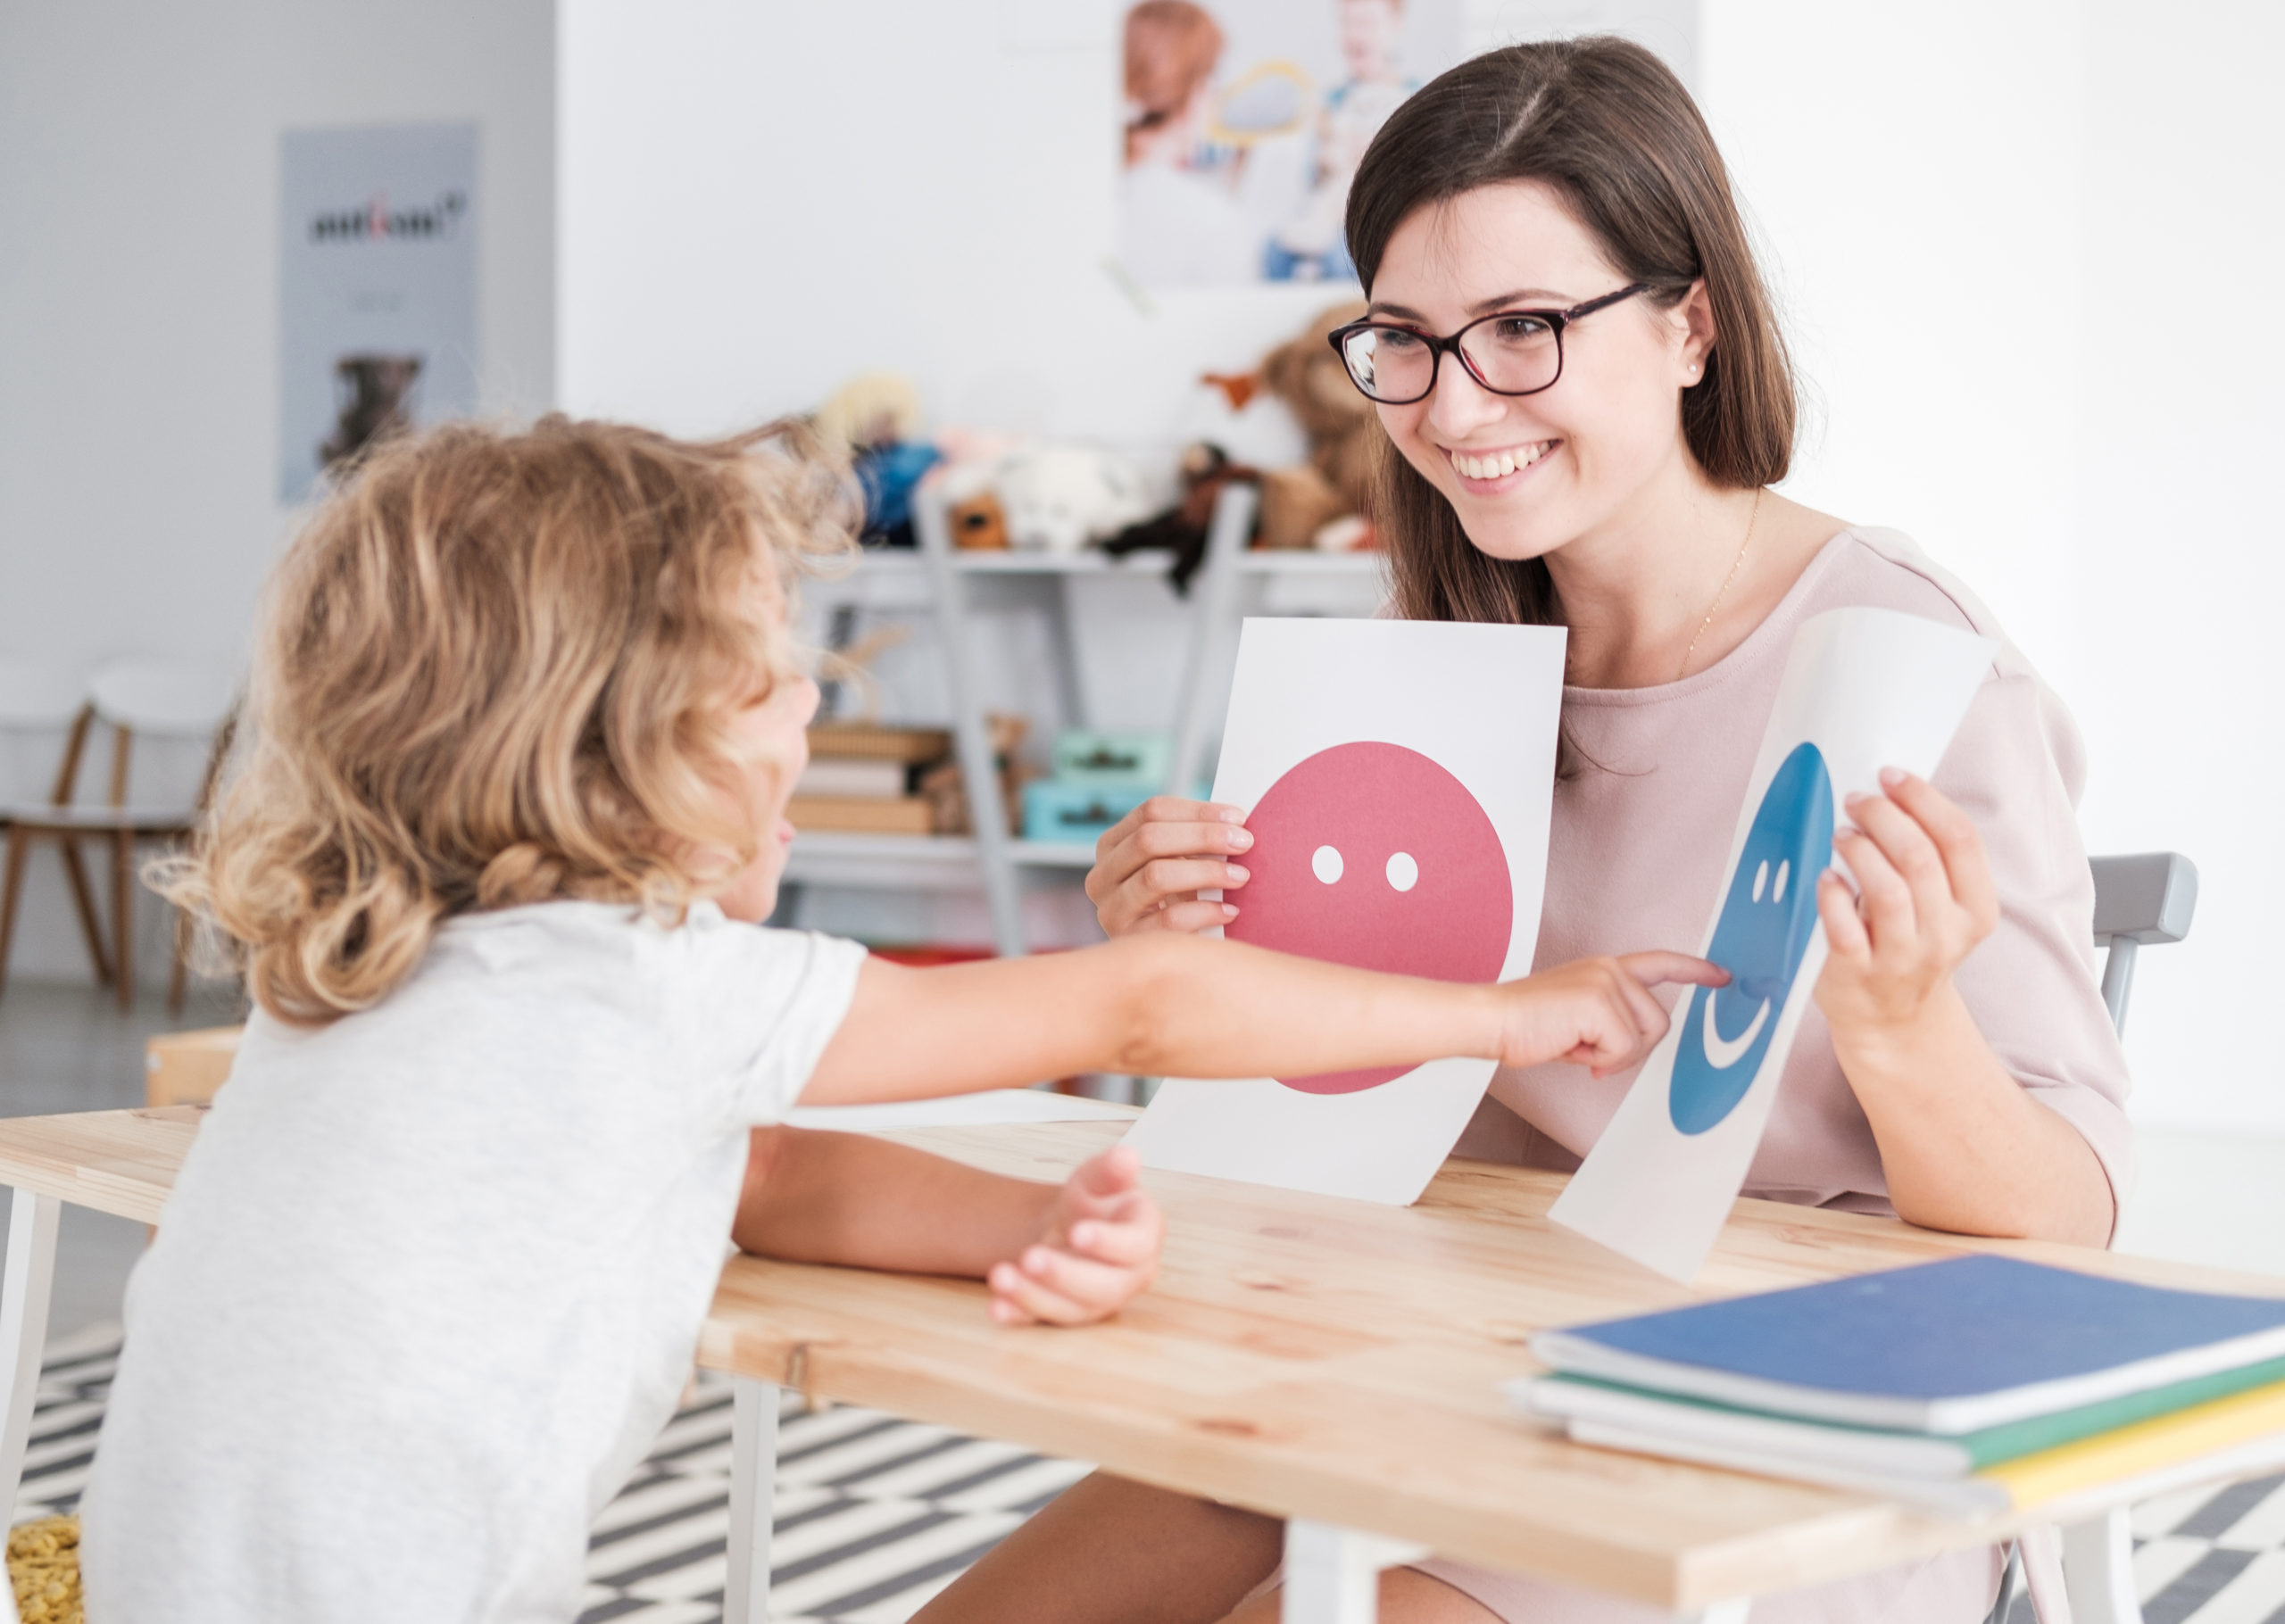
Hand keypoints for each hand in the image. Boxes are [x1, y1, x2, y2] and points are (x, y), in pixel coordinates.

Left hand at [987, 1145, 1163, 1325]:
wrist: (1069, 1224)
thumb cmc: (1093, 1202)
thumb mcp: (1098, 1177)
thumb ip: (1111, 1171)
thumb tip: (1127, 1156)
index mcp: (1143, 1238)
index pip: (1135, 1246)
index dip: (1108, 1243)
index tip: (1077, 1232)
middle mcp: (1128, 1277)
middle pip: (1104, 1287)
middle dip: (1065, 1276)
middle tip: (1030, 1256)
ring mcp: (1096, 1301)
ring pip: (1072, 1309)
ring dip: (1034, 1296)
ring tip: (1001, 1275)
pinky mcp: (1065, 1313)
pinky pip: (1043, 1320)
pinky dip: (1019, 1315)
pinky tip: (997, 1307)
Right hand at [1085, 796, 1254, 937]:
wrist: (1160, 958)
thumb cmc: (1177, 900)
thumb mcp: (1176, 864)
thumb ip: (1194, 841)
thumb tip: (1236, 823)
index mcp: (1111, 844)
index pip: (1151, 811)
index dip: (1197, 811)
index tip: (1238, 818)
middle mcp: (1101, 875)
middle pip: (1149, 839)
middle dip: (1203, 836)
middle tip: (1244, 842)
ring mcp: (1110, 909)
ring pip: (1155, 876)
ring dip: (1206, 872)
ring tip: (1241, 876)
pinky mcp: (1127, 941)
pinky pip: (1168, 920)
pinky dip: (1204, 912)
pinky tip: (1230, 911)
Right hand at [1495, 952, 1726, 1076]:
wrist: (1492, 1020)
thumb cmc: (1526, 1025)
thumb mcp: (1579, 1018)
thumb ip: (1611, 1021)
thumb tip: (1630, 1048)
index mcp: (1605, 969)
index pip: (1660, 963)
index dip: (1695, 970)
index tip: (1722, 976)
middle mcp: (1610, 969)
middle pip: (1659, 1022)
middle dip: (1632, 1049)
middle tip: (1592, 1054)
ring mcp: (1606, 982)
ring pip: (1644, 1039)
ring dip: (1611, 1056)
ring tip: (1575, 1046)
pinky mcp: (1600, 1002)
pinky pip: (1623, 1050)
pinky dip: (1599, 1061)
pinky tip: (1570, 1048)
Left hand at [1815, 768, 1997, 1041]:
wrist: (1893, 1021)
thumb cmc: (1909, 946)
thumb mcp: (1940, 906)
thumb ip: (1929, 858)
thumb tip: (1892, 792)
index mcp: (1975, 909)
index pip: (1960, 840)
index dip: (1924, 799)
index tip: (1892, 776)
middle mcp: (1944, 935)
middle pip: (1920, 857)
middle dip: (1883, 816)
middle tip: (1856, 800)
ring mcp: (1902, 958)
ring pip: (1888, 890)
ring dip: (1860, 850)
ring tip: (1842, 835)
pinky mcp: (1858, 974)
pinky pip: (1845, 928)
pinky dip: (1832, 895)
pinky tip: (1824, 877)